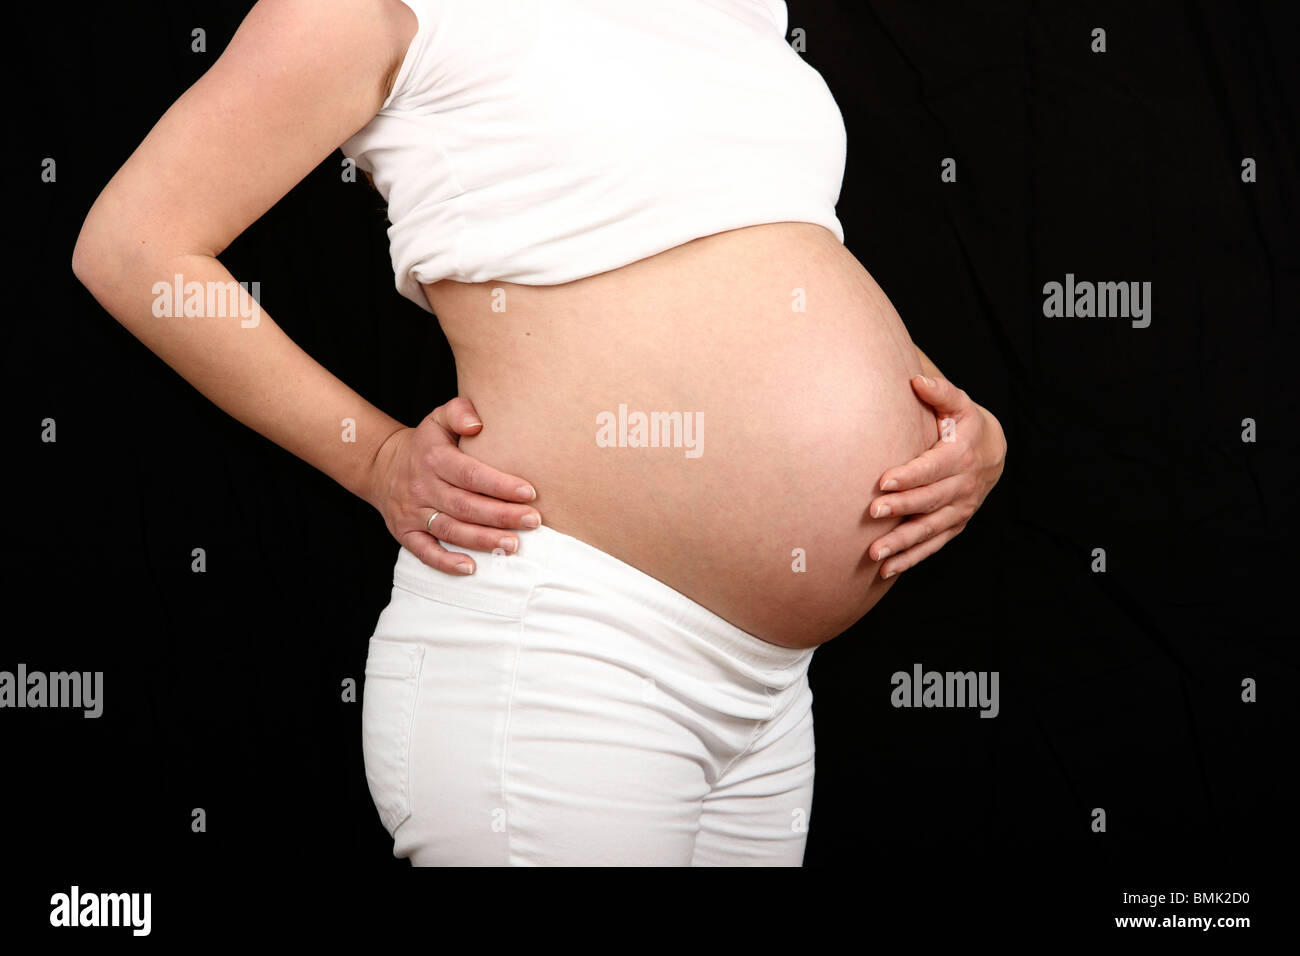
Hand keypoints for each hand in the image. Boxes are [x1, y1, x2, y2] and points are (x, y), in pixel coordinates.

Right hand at [363, 396, 541, 574]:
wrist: (382, 465)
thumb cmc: (427, 444)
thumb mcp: (438, 418)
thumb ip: (459, 412)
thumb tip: (477, 424)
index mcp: (434, 458)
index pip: (470, 474)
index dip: (500, 485)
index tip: (530, 492)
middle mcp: (422, 486)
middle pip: (465, 505)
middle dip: (501, 515)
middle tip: (533, 521)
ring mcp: (412, 512)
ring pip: (450, 530)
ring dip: (483, 540)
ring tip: (514, 545)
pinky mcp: (404, 532)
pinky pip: (424, 551)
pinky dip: (446, 562)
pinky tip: (471, 568)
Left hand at [867, 374, 1005, 578]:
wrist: (992, 451)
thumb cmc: (964, 424)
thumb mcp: (958, 404)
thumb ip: (939, 392)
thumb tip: (916, 379)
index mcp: (961, 456)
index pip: (932, 468)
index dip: (909, 476)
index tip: (883, 481)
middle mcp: (963, 486)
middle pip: (929, 500)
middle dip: (900, 508)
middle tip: (872, 513)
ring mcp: (960, 509)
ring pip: (930, 529)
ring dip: (902, 543)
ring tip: (875, 553)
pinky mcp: (954, 525)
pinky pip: (932, 545)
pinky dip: (911, 558)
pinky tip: (887, 570)